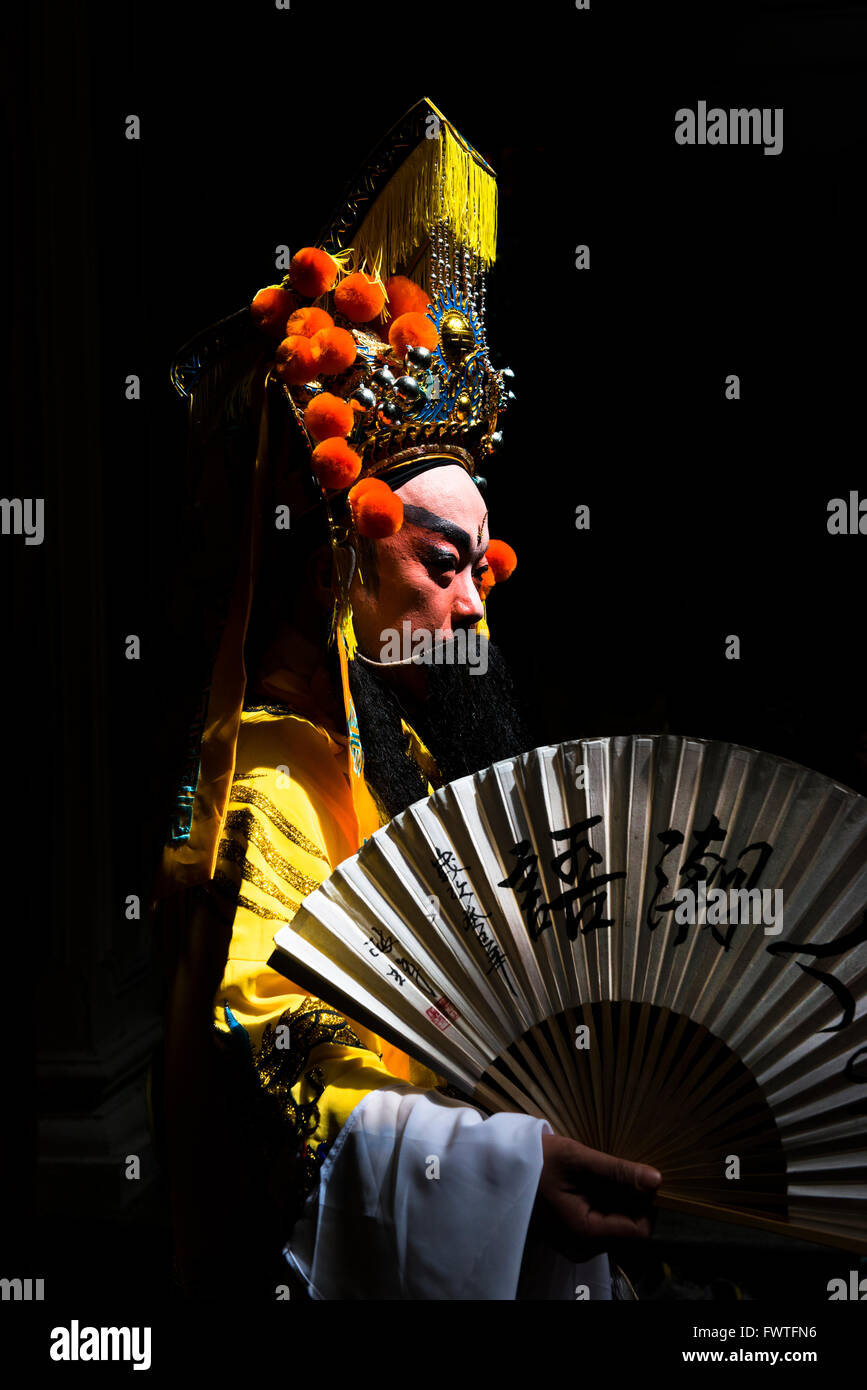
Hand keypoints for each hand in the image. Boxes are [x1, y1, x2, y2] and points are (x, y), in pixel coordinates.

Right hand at [531, 1132, 661, 1262]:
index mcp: (585, 1232)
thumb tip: (657, 1180)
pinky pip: (602, 1223)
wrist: (497, 1166)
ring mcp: (576, 1244)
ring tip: (597, 1173)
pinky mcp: (572, 1236)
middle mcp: (583, 1247)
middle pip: (629, 1229)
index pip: (640, 1230)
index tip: (636, 1175)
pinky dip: (604, 1203)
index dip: (646, 1202)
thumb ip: (617, 1171)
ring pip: (617, 1225)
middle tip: (613, 1169)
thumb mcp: (576, 1158)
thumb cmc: (533, 1160)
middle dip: (630, 1200)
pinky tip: (588, 1183)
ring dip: (617, 1199)